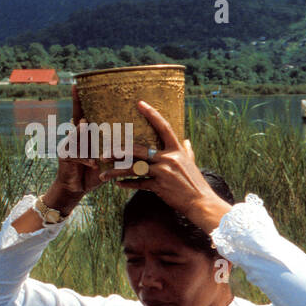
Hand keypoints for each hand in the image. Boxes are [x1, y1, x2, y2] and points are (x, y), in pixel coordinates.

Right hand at [48, 86, 118, 199]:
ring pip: (77, 136)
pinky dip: (86, 160)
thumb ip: (119, 151)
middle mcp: (76, 136)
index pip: (86, 114)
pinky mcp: (65, 156)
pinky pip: (76, 155)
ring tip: (85, 125)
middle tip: (76, 89)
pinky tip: (94, 164)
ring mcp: (68, 145)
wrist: (77, 188)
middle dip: (76, 104)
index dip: (82, 101)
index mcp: (87, 135)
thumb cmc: (95, 173)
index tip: (79, 84)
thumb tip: (140, 143)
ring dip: (82, 133)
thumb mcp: (109, 160)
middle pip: (77, 118)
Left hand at [106, 100, 231, 232]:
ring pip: (134, 168)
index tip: (140, 103)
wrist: (201, 202)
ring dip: (116, 171)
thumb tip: (187, 140)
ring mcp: (163, 172)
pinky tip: (118, 184)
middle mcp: (169, 159)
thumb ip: (188, 151)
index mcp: (177, 150)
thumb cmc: (196, 183)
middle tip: (104, 153)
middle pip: (139, 150)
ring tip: (104, 174)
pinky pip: (139, 184)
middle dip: (119, 151)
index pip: (163, 127)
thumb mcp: (192, 164)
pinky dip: (127, 184)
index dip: (152, 114)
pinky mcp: (159, 186)